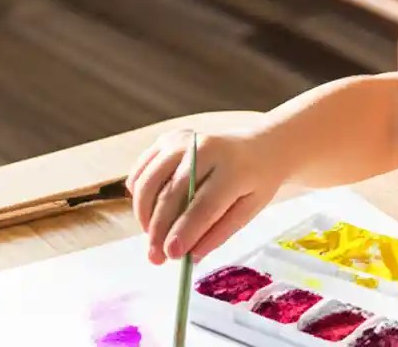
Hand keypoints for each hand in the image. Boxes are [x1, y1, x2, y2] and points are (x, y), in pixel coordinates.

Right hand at [126, 125, 284, 264]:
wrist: (258, 144)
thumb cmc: (256, 180)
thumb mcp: (250, 209)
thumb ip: (220, 233)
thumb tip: (190, 257)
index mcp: (233, 168)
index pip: (204, 205)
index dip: (185, 232)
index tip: (171, 255)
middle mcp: (204, 148)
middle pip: (171, 194)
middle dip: (159, 231)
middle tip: (155, 258)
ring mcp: (182, 140)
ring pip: (148, 182)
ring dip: (144, 216)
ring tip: (152, 238)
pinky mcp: (167, 139)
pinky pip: (142, 171)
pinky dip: (138, 195)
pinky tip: (149, 212)